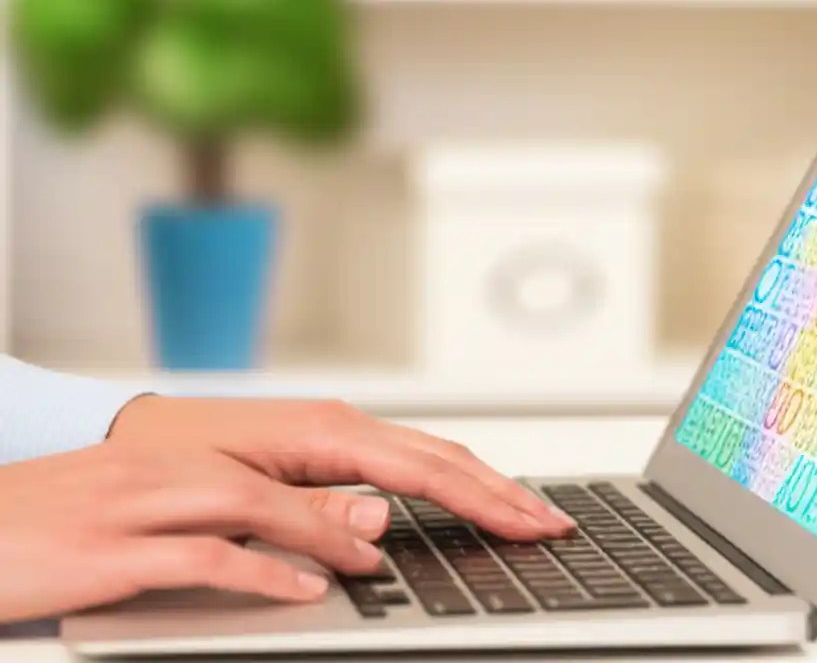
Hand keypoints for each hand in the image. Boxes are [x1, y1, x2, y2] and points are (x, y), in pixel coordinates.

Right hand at [0, 444, 386, 623]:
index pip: (261, 468)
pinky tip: (299, 590)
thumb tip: (262, 531)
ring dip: (314, 534)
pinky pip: (200, 558)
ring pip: (244, 506)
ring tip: (361, 561)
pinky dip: (260, 573)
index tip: (373, 511)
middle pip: (266, 482)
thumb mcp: (116, 512)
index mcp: (157, 463)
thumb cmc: (30, 530)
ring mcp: (127, 510)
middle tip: (386, 536)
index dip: (323, 490)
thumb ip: (188, 515)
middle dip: (335, 509)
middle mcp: (150, 474)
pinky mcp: (104, 554)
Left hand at [108, 397, 573, 540]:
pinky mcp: (331, 443)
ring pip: (431, 456)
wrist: (127, 433)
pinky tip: (465, 494)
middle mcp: (342, 425)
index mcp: (326, 434)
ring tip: (526, 511)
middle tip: (555, 523)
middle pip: (446, 458)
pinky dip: (449, 478)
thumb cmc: (169, 463)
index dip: (487, 501)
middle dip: (504, 491)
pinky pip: (407, 459)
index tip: (531, 523)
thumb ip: (310, 514)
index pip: (428, 472)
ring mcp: (339, 431)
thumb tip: (380, 526)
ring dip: (483, 484)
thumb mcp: (235, 499)